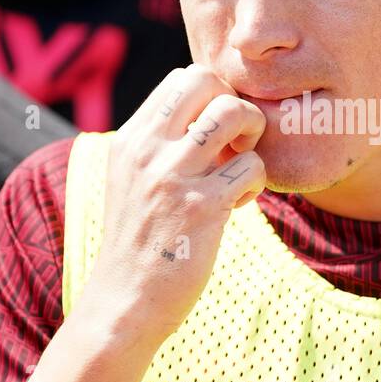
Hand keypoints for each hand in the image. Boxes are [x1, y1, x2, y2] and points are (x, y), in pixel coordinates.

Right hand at [76, 64, 266, 342]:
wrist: (123, 302)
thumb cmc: (140, 242)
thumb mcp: (133, 182)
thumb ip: (162, 146)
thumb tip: (213, 114)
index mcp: (131, 140)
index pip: (181, 79)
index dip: (212, 97)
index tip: (215, 134)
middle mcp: (148, 150)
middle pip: (205, 80)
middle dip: (235, 104)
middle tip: (237, 143)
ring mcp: (174, 177)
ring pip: (234, 113)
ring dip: (252, 136)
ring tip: (241, 168)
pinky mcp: (202, 208)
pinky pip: (251, 166)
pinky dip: (257, 182)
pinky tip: (238, 204)